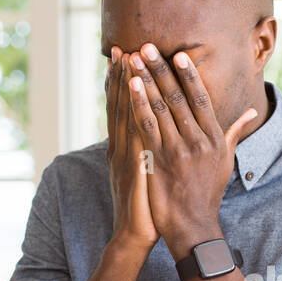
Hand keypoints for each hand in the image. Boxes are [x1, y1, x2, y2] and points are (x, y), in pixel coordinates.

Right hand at [105, 47, 157, 250]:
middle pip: (121, 105)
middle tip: (122, 48)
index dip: (124, 82)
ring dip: (125, 88)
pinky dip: (135, 117)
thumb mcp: (148, 172)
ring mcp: (126, 156)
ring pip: (124, 115)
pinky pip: (135, 137)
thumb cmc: (148, 203)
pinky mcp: (134, 168)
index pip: (125, 107)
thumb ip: (151, 150)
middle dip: (121, 76)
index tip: (125, 55)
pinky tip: (137, 99)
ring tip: (125, 63)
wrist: (135, 232)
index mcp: (127, 146)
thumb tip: (160, 133)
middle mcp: (121, 147)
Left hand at [126, 43, 257, 258]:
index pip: (201, 100)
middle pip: (177, 98)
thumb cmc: (209, 193)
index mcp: (215, 139)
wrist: (192, 225)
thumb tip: (252, 111)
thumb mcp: (226, 162)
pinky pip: (146, 126)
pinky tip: (129, 86)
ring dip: (145, 80)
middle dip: (161, 69)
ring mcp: (177, 150)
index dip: (189, 75)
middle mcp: (198, 141)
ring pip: (159, 108)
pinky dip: (137, 103)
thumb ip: (235, 133)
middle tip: (147, 46)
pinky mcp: (159, 160)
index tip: (179, 54)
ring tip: (133, 58)